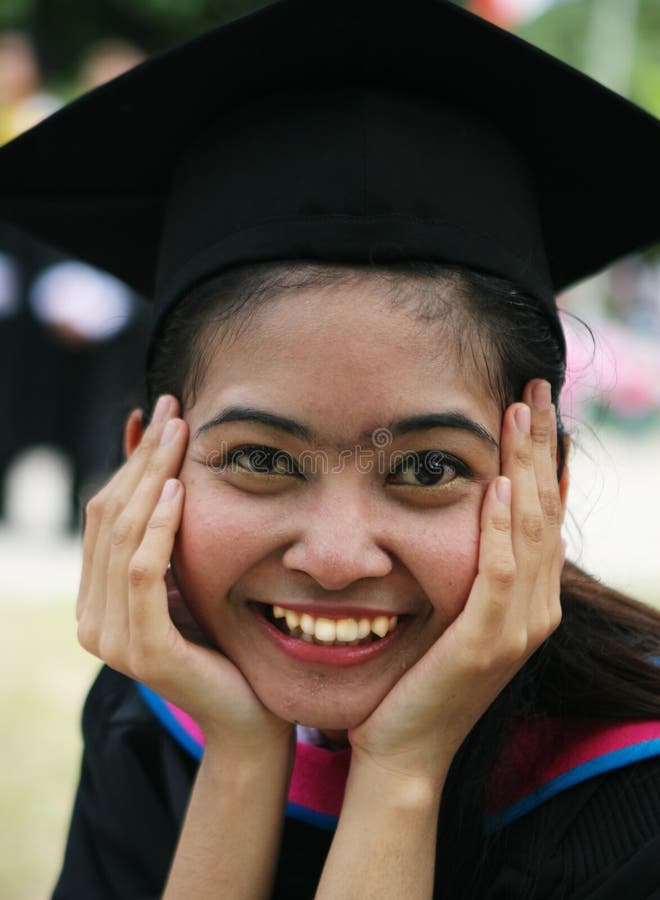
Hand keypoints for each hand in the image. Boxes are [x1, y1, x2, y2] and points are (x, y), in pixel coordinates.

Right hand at [76, 394, 291, 750]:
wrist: (250, 714)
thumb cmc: (224, 641)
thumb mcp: (190, 575)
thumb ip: (166, 532)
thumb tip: (159, 466)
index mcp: (96, 600)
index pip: (105, 515)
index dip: (130, 461)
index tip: (160, 414)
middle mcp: (92, 618)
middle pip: (109, 518)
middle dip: (142, 458)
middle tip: (172, 410)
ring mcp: (111, 638)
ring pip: (122, 537)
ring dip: (150, 478)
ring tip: (177, 435)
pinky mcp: (143, 650)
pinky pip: (144, 574)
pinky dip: (158, 527)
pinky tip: (178, 491)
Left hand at [347, 379, 564, 786]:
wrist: (401, 748)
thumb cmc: (419, 677)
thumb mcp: (455, 612)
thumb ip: (478, 568)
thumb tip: (487, 511)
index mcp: (529, 599)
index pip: (543, 512)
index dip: (541, 456)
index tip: (532, 406)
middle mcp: (536, 609)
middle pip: (544, 509)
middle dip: (541, 445)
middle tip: (534, 388)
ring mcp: (517, 628)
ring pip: (529, 530)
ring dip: (525, 467)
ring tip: (520, 412)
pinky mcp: (486, 642)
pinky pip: (499, 572)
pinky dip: (499, 526)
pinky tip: (495, 484)